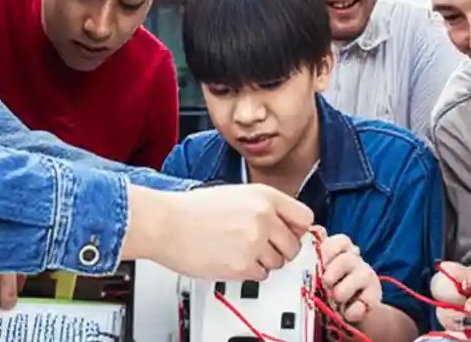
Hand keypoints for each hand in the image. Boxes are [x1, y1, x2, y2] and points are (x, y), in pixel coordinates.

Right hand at [127, 184, 312, 280]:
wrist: (166, 223)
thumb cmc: (193, 210)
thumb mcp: (237, 195)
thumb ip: (265, 208)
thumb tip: (287, 226)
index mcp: (264, 196)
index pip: (304, 217)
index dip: (297, 229)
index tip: (289, 234)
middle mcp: (264, 217)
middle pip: (294, 245)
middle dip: (280, 249)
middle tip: (261, 247)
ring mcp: (255, 242)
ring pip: (278, 262)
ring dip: (263, 261)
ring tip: (239, 250)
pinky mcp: (243, 265)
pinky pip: (261, 275)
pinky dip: (250, 272)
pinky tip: (232, 259)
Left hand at [316, 228, 381, 324]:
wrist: (347, 311)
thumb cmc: (329, 285)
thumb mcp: (318, 269)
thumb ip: (314, 251)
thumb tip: (313, 230)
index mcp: (342, 250)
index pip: (340, 241)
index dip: (327, 251)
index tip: (317, 264)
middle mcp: (357, 260)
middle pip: (347, 259)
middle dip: (333, 272)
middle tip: (324, 284)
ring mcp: (367, 277)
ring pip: (362, 276)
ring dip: (343, 291)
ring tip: (335, 299)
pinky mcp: (375, 297)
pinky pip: (366, 301)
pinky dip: (354, 310)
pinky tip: (346, 313)